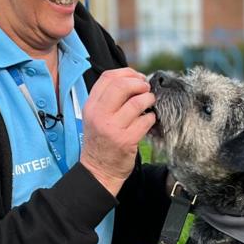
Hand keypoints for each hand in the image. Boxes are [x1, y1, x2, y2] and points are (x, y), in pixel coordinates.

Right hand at [80, 68, 155, 195]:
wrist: (98, 171)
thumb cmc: (101, 141)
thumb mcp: (96, 117)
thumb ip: (109, 99)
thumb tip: (134, 79)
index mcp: (91, 106)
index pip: (108, 77)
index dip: (127, 72)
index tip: (138, 77)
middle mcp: (99, 115)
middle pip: (122, 85)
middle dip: (139, 83)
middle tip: (147, 88)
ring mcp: (112, 128)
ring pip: (137, 102)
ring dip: (149, 99)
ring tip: (150, 103)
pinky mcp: (126, 140)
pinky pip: (146, 120)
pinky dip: (151, 117)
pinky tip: (149, 120)